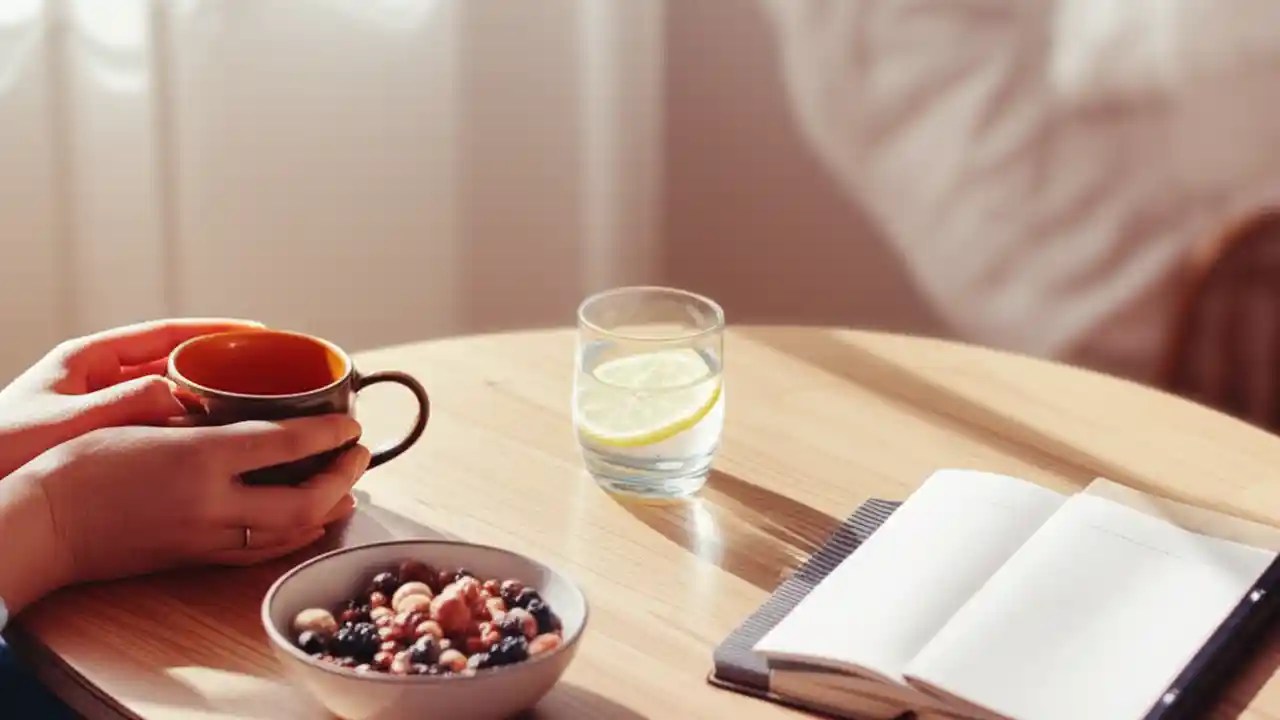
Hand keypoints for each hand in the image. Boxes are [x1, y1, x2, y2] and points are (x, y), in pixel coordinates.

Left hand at [0, 318, 262, 477]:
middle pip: (174, 360)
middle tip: (266, 368)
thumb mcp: (64, 422)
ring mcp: (104, 408)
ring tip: (253, 403)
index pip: (166, 333)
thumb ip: (122, 404)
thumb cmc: (0, 451)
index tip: (257, 331)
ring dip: (207, 397)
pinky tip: (215, 439)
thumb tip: (179, 392)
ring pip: (169, 394)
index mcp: (88, 359)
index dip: (214, 329)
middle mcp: (99, 379)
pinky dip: (187, 427)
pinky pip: (158, 425)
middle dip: (220, 361)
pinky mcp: (105, 439)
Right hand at [0, 415, 367, 613]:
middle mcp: (212, 503)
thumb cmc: (80, 465)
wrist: (42, 525)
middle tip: (360, 456)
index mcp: (200, 459)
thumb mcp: (143, 426)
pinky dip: (293, 536)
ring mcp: (205, 537)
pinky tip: (305, 523)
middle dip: (343, 478)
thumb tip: (244, 418)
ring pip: (289, 532)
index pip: (285, 444)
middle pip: (304, 500)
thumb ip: (200, 426)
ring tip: (348, 490)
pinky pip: (260, 553)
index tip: (353, 426)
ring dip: (327, 510)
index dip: (329, 435)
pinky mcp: (194, 559)